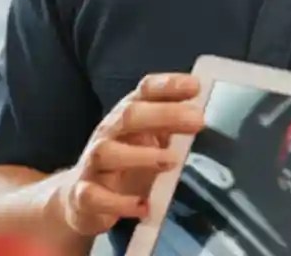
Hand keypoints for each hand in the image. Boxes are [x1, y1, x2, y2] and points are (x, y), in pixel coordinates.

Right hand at [55, 73, 203, 237]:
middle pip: (130, 115)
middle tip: (197, 120)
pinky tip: (142, 205)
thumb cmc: (126, 165)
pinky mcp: (83, 196)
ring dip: (140, 155)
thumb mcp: (150, 142)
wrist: (82, 200)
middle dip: (163, 114)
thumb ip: (174, 129)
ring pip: (107, 152)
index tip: (195, 86)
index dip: (168, 85)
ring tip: (171, 160)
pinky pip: (95, 196)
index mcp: (127, 116)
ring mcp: (93, 164)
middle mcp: (108, 134)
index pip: (145, 91)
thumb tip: (208, 117)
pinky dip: (118, 202)